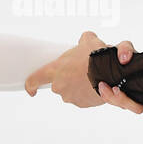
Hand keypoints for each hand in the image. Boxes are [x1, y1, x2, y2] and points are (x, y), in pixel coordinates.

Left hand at [24, 30, 142, 113]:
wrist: (111, 73)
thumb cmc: (97, 56)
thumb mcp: (89, 40)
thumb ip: (83, 39)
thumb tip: (85, 39)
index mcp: (55, 70)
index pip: (34, 79)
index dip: (30, 85)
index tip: (31, 90)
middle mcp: (59, 86)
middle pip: (58, 84)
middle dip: (67, 79)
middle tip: (79, 71)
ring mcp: (70, 97)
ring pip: (71, 91)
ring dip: (78, 86)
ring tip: (90, 76)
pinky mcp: (82, 104)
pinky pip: (82, 98)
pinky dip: (87, 93)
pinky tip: (96, 84)